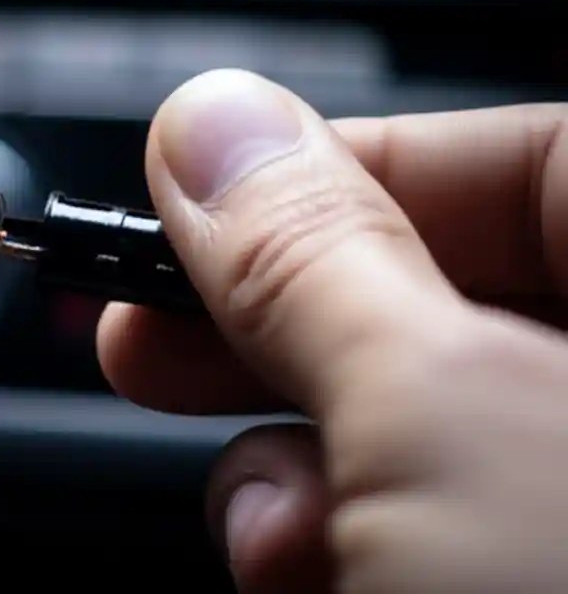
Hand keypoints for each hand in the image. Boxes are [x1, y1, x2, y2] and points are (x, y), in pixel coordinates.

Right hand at [98, 69, 567, 591]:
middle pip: (446, 297)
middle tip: (150, 330)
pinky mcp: (518, 573)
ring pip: (409, 425)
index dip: (357, 162)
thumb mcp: (436, 416)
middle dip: (279, 325)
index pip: (528, 162)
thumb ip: (314, 258)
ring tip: (267, 521)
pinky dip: (327, 541)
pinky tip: (300, 569)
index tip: (207, 190)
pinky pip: (409, 521)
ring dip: (293, 462)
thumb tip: (210, 128)